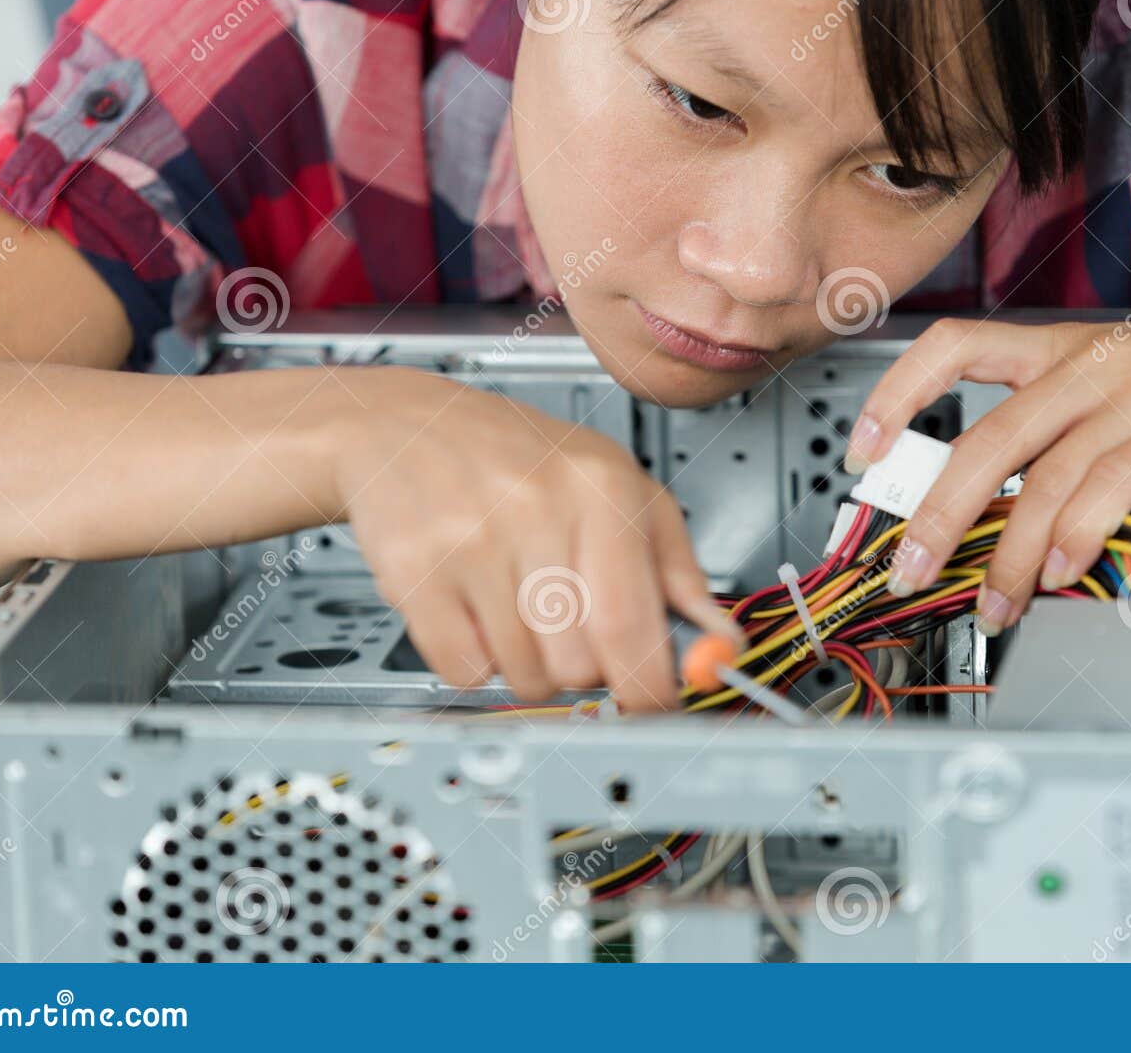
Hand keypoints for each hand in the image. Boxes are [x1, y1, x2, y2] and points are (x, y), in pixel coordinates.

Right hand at [332, 368, 739, 708]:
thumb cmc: (521, 457)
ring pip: (523, 676)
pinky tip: (475, 609)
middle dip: (582, 666)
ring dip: (527, 664)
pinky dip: (474, 659)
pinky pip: (464, 672)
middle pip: (579, 664)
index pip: (633, 625)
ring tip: (517, 604)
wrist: (407, 425)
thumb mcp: (619, 486)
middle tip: (567, 621)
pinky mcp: (414, 573)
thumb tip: (724, 644)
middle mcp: (536, 510)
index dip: (649, 688)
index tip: (654, 706)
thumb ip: (677, 569)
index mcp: (601, 487)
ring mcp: (470, 542)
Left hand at [844, 290, 1130, 632]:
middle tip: (909, 568)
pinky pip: (1110, 486)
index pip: (950, 346)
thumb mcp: (1121, 379)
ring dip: (1010, 555)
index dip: (895, 394)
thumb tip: (1000, 504)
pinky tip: (1062, 571)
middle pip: (985, 439)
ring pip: (1043, 478)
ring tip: (995, 605)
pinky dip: (1078, 535)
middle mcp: (1086, 365)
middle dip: (935, 514)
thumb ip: (1060, 430)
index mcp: (1059, 348)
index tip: (860, 448)